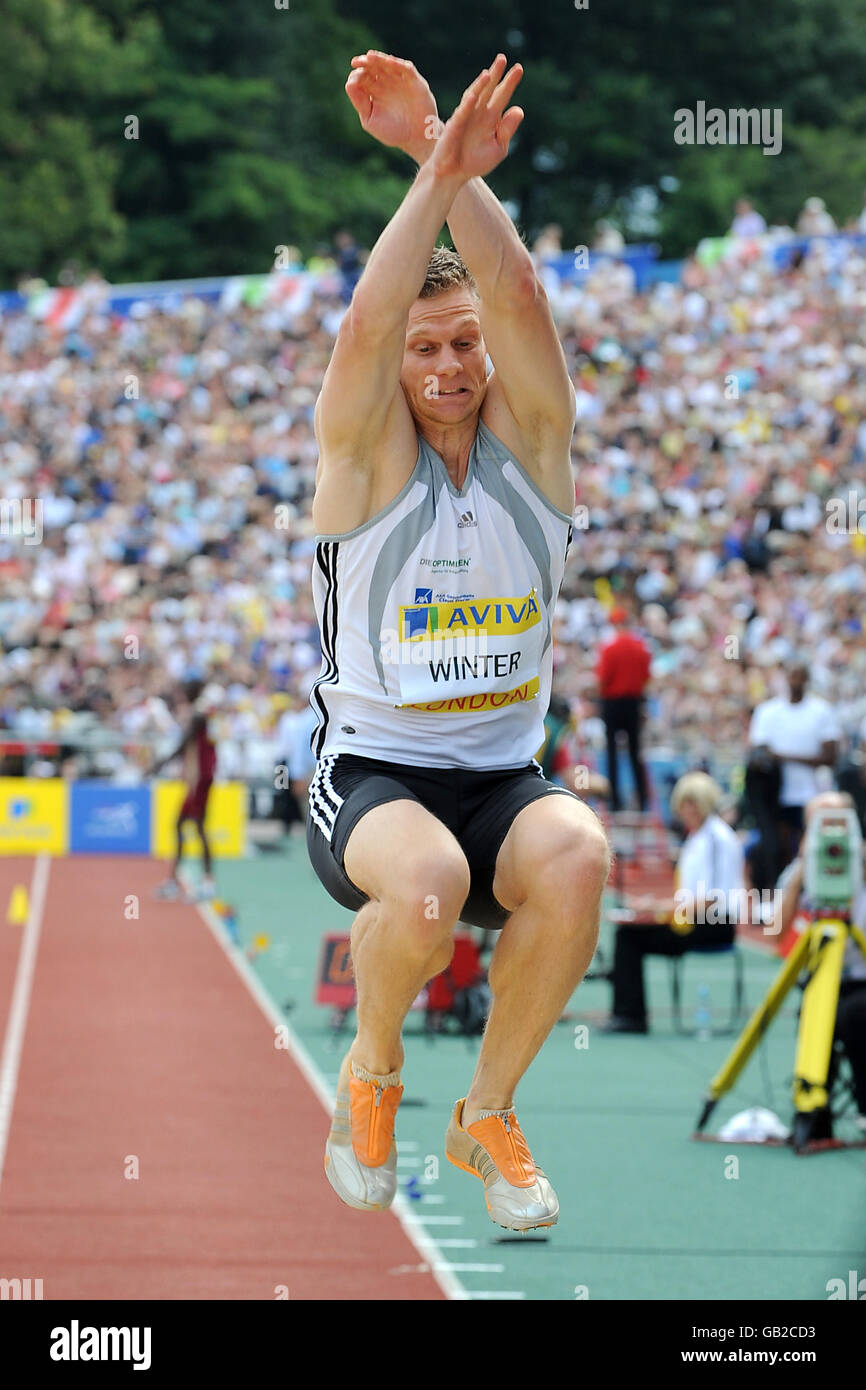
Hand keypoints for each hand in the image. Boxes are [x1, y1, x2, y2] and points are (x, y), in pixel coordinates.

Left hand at [346, 50, 439, 163]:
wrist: (417, 139)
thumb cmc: (393, 133)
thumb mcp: (370, 120)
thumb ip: (360, 103)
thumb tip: (349, 84)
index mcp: (374, 92)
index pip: (362, 78)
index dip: (357, 76)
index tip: (353, 81)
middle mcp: (386, 84)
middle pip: (373, 68)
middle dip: (365, 64)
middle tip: (356, 62)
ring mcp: (400, 81)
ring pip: (388, 65)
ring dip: (379, 59)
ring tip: (369, 57)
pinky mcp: (415, 81)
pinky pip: (406, 69)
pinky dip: (398, 64)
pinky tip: (389, 62)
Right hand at [430, 55, 523, 182]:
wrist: (454, 174)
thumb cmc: (475, 162)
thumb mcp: (498, 148)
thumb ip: (507, 130)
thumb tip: (519, 110)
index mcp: (491, 118)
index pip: (502, 96)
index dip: (510, 82)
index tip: (519, 68)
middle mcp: (478, 113)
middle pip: (488, 90)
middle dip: (496, 74)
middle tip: (503, 58)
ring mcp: (466, 118)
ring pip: (474, 97)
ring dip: (481, 85)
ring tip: (489, 72)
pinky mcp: (454, 126)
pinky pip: (462, 114)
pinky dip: (467, 104)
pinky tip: (474, 95)